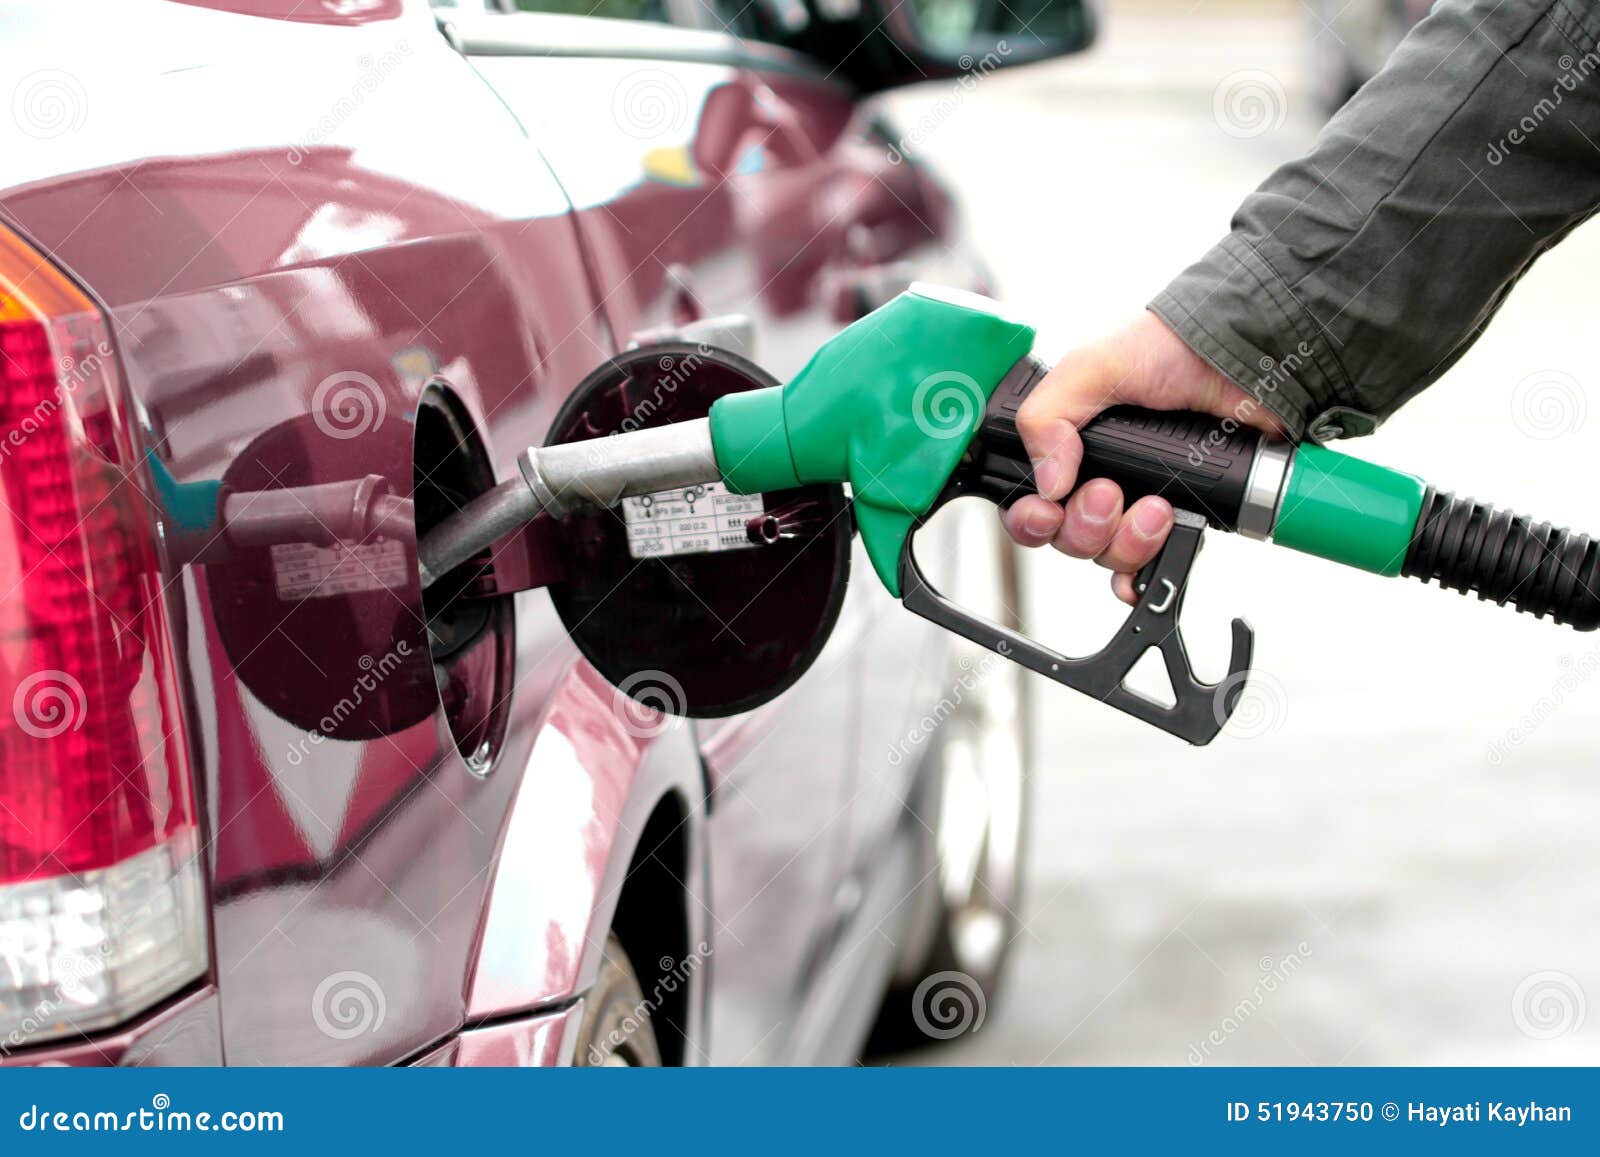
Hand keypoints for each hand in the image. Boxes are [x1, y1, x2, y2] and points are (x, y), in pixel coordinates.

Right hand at [1000, 310, 1282, 603]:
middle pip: (1066, 538)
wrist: (1241, 357)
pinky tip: (1156, 556)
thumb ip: (1047, 417)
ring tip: (1155, 507)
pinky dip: (1146, 574)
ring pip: (1107, 556)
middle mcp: (1096, 477)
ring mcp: (1136, 500)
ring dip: (1126, 541)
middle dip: (1086, 526)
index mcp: (1065, 446)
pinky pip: (1149, 567)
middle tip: (1110, 493)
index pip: (1027, 502)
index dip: (1030, 519)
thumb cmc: (1169, 348)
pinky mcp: (1178, 516)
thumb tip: (1047, 483)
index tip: (1049, 510)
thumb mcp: (1092, 367)